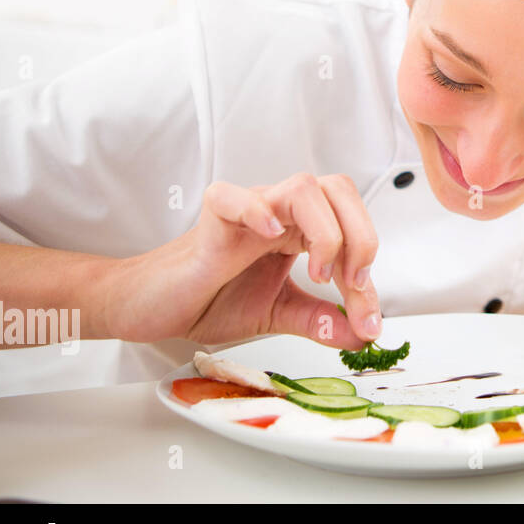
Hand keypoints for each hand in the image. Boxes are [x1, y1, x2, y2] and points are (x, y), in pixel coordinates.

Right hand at [104, 172, 381, 349]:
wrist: (155, 308)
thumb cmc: (210, 298)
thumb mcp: (278, 313)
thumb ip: (320, 320)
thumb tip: (364, 335)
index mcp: (300, 228)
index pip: (352, 227)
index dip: (368, 273)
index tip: (368, 320)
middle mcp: (280, 212)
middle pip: (338, 191)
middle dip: (361, 237)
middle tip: (352, 285)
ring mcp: (247, 210)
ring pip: (302, 188)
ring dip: (325, 231)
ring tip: (318, 273)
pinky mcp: (212, 220)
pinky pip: (234, 197)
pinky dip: (258, 212)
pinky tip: (272, 236)